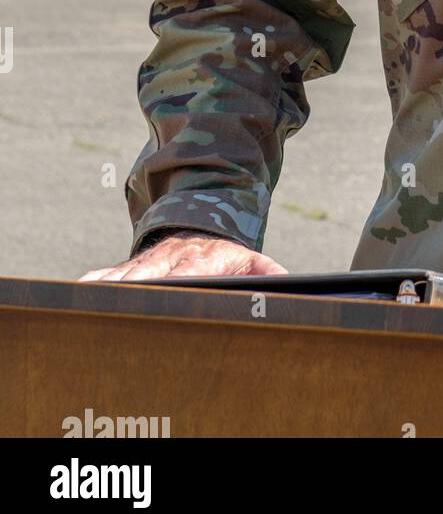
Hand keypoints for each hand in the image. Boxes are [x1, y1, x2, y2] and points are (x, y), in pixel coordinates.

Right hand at [79, 232, 287, 281]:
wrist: (204, 216)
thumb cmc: (229, 250)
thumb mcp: (252, 258)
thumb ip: (269, 271)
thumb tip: (289, 282)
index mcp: (202, 257)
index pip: (188, 268)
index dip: (176, 277)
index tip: (164, 286)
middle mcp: (173, 256)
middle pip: (151, 270)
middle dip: (135, 282)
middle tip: (117, 297)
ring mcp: (152, 258)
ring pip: (128, 271)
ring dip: (112, 283)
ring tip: (91, 295)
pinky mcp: (135, 263)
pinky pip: (113, 271)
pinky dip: (98, 279)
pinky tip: (83, 290)